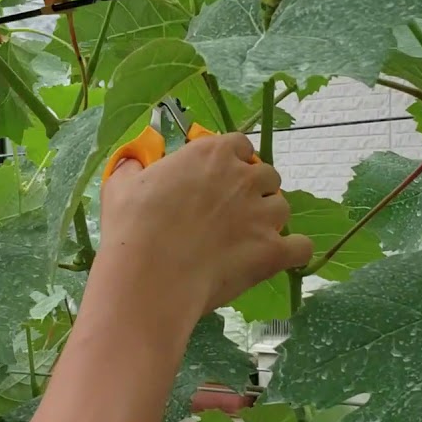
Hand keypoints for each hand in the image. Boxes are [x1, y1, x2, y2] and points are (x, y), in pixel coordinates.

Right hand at [89, 133, 313, 337]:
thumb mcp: (121, 186)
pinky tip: (276, 258)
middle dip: (254, 189)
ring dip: (269, 218)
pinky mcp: (273, 251)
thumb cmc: (132, 228)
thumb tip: (134, 162)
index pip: (240, 145)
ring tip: (246, 238)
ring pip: (283, 207)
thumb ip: (134, 167)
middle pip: (267, 174)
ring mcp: (262, 214)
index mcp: (212, 154)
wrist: (150, 277)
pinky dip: (293, 251)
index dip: (233, 161)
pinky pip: (301, 247)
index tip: (218, 178)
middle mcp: (244, 178)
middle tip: (231, 212)